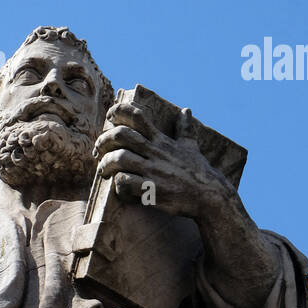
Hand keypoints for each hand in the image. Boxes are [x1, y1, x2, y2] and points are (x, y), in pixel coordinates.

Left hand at [93, 101, 232, 222]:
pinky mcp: (151, 190)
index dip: (119, 112)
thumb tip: (186, 111)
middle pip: (122, 135)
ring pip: (120, 158)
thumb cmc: (199, 172)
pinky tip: (117, 186)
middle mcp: (155, 152)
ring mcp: (153, 171)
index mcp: (161, 140)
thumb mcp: (191, 146)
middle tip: (98, 149)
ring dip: (106, 163)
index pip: (137, 117)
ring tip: (102, 170)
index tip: (109, 116)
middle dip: (104, 140)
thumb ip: (184, 129)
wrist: (209, 196)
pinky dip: (117, 183)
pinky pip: (126, 182)